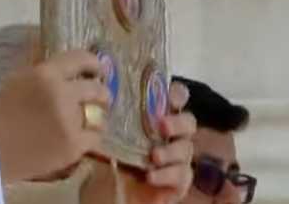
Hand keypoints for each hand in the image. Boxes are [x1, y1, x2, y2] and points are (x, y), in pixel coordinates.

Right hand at [0, 50, 110, 182]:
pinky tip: (85, 136)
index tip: (98, 68)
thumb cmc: (2, 113)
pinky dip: (91, 135)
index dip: (94, 63)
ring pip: (98, 113)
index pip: (81, 59)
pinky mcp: (73, 146)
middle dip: (102, 92)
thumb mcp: (20, 79)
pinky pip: (95, 136)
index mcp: (46, 74)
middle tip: (102, 96)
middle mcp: (62, 94)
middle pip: (96, 88)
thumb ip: (46, 70)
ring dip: (97, 114)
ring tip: (92, 118)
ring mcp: (70, 121)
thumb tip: (70, 64)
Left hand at [79, 81, 196, 203]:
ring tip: (154, 156)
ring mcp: (178, 160)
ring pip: (186, 149)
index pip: (176, 99)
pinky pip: (182, 176)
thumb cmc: (110, 163)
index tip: (170, 97)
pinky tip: (151, 176)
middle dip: (178, 122)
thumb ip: (108, 121)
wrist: (110, 198)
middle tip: (162, 126)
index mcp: (157, 118)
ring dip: (171, 151)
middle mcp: (172, 136)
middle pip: (189, 122)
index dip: (178, 94)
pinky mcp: (178, 183)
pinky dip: (167, 175)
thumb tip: (99, 98)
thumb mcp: (105, 139)